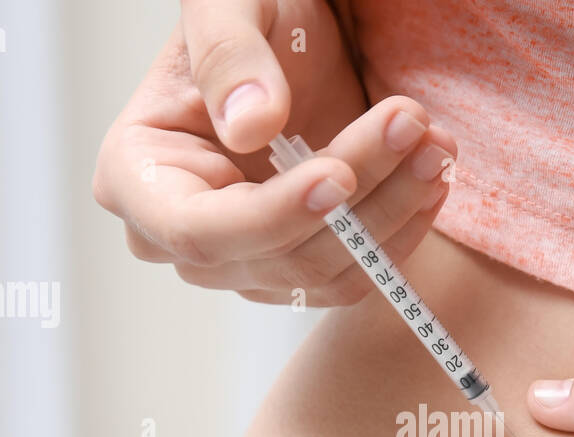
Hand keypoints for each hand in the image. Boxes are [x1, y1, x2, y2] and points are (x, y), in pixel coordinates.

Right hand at [92, 1, 455, 305]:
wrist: (294, 38)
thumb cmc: (249, 14)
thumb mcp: (230, 4)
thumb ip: (228, 55)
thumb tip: (249, 127)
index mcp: (139, 177)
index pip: (200, 230)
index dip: (273, 217)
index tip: (339, 177)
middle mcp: (184, 237)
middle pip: (278, 257)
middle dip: (359, 201)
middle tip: (416, 130)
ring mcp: (244, 261)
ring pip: (327, 274)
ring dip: (394, 215)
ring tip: (434, 147)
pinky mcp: (298, 268)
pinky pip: (356, 273)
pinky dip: (402, 229)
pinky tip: (429, 175)